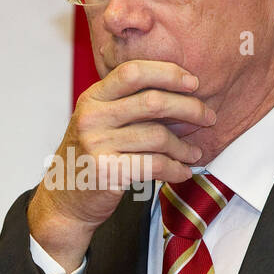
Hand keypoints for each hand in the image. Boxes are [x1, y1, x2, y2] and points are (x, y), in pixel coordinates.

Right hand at [28, 60, 216, 271]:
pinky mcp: (107, 171)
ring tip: (195, 153)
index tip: (193, 83)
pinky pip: (154, 165)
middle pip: (152, 101)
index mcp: (92, 98)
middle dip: (189, 108)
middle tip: (209, 117)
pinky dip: (175, 169)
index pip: (132, 72)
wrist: (65, 201)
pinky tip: (183, 172)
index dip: (167, 73)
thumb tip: (183, 96)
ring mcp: (97, 144)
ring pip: (158, 136)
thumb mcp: (100, 123)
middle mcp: (92, 117)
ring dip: (184, 146)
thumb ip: (129, 106)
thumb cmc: (91, 158)